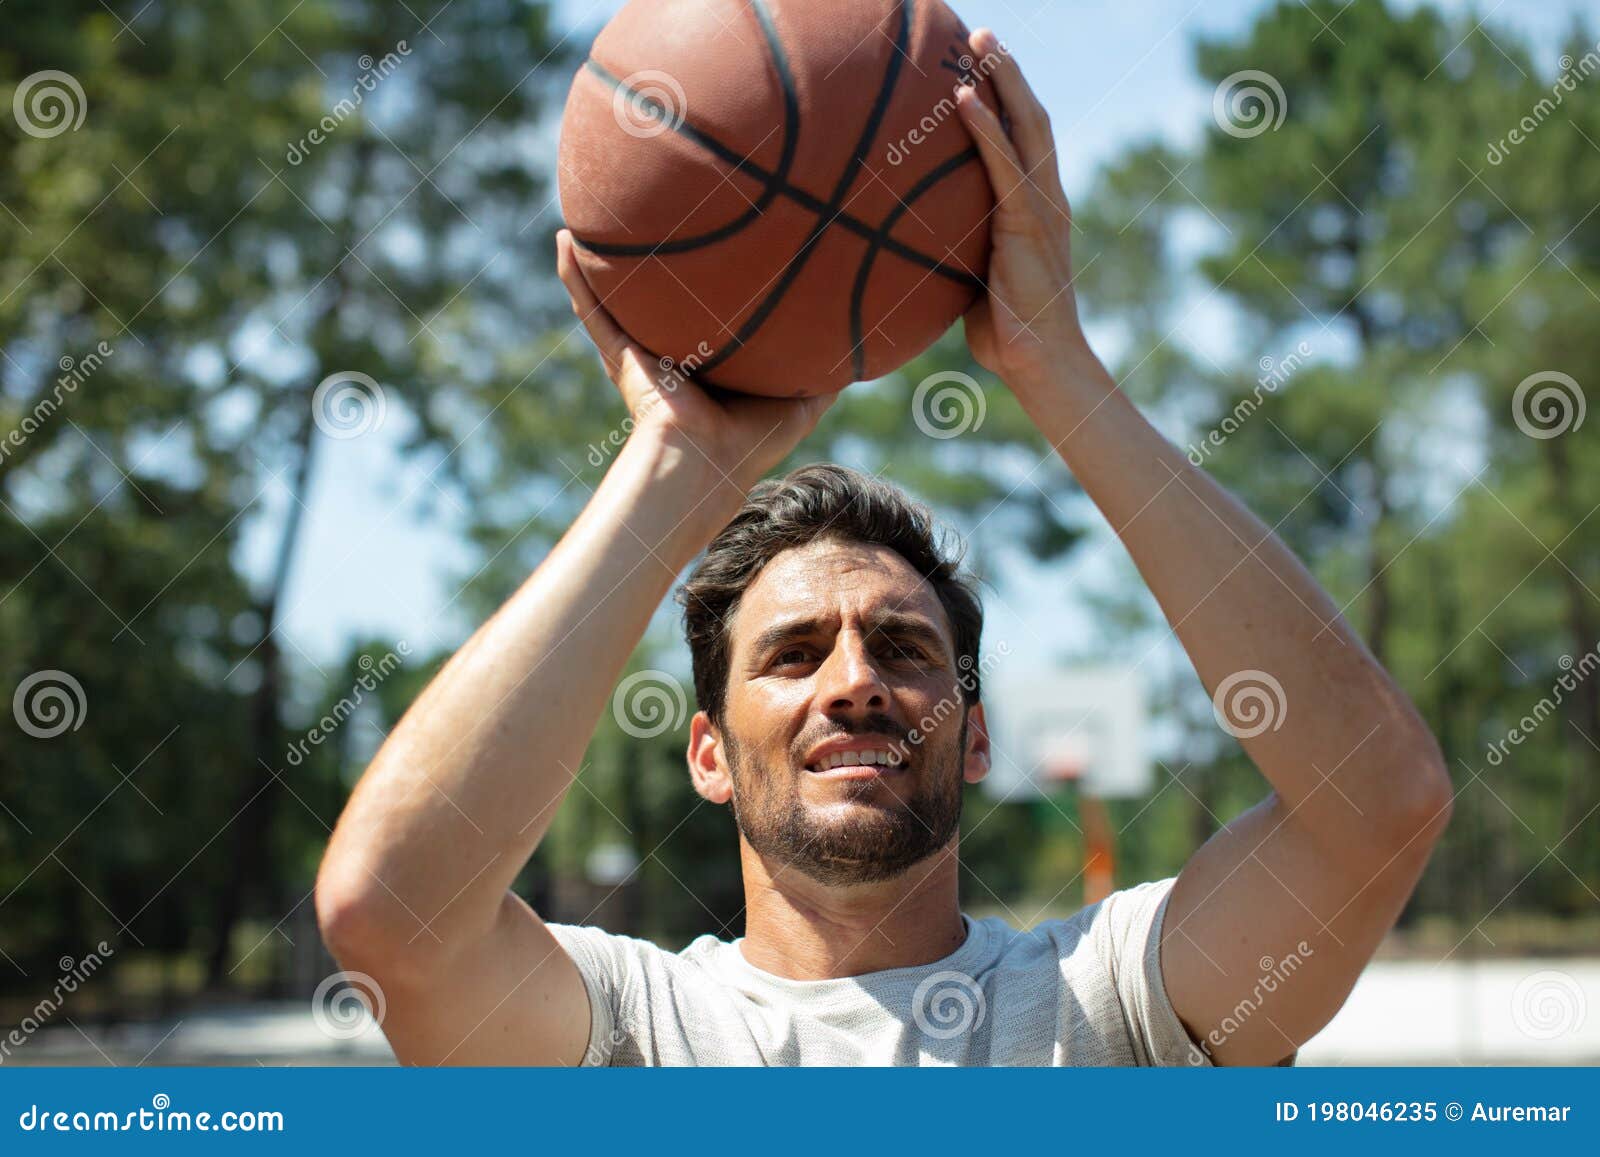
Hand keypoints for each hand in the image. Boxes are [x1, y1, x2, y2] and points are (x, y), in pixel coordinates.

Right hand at [556, 230, 835, 487]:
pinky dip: (574, 277)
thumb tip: (870, 337)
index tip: (721, 241)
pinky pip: (593, 309)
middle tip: (652, 211)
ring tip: (592, 216)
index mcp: (710, 359)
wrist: (708, 461)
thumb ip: (828, 369)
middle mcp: (672, 350)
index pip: (708, 312)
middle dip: (654, 262)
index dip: (713, 283)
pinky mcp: (620, 356)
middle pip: (661, 297)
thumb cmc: (754, 440)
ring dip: (602, 261)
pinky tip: (563, 239)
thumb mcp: (804, 397)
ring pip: (618, 297)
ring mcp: (641, 352)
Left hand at [955, 30, 1091, 396]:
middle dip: (1008, 70)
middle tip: (979, 32)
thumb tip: (912, 243)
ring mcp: (1042, 206)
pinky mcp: (1029, 223)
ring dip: (1002, 78)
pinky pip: (1004, 164)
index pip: (1026, 137)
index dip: (1008, 97)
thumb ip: (958, 248)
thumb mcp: (975, 277)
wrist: (1039, 361)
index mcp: (1037, 206)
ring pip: (1025, 125)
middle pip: (1030, 116)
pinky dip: (985, 127)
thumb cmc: (1004, 329)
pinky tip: (964, 96)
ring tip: (977, 39)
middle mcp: (1047, 196)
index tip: (982, 62)